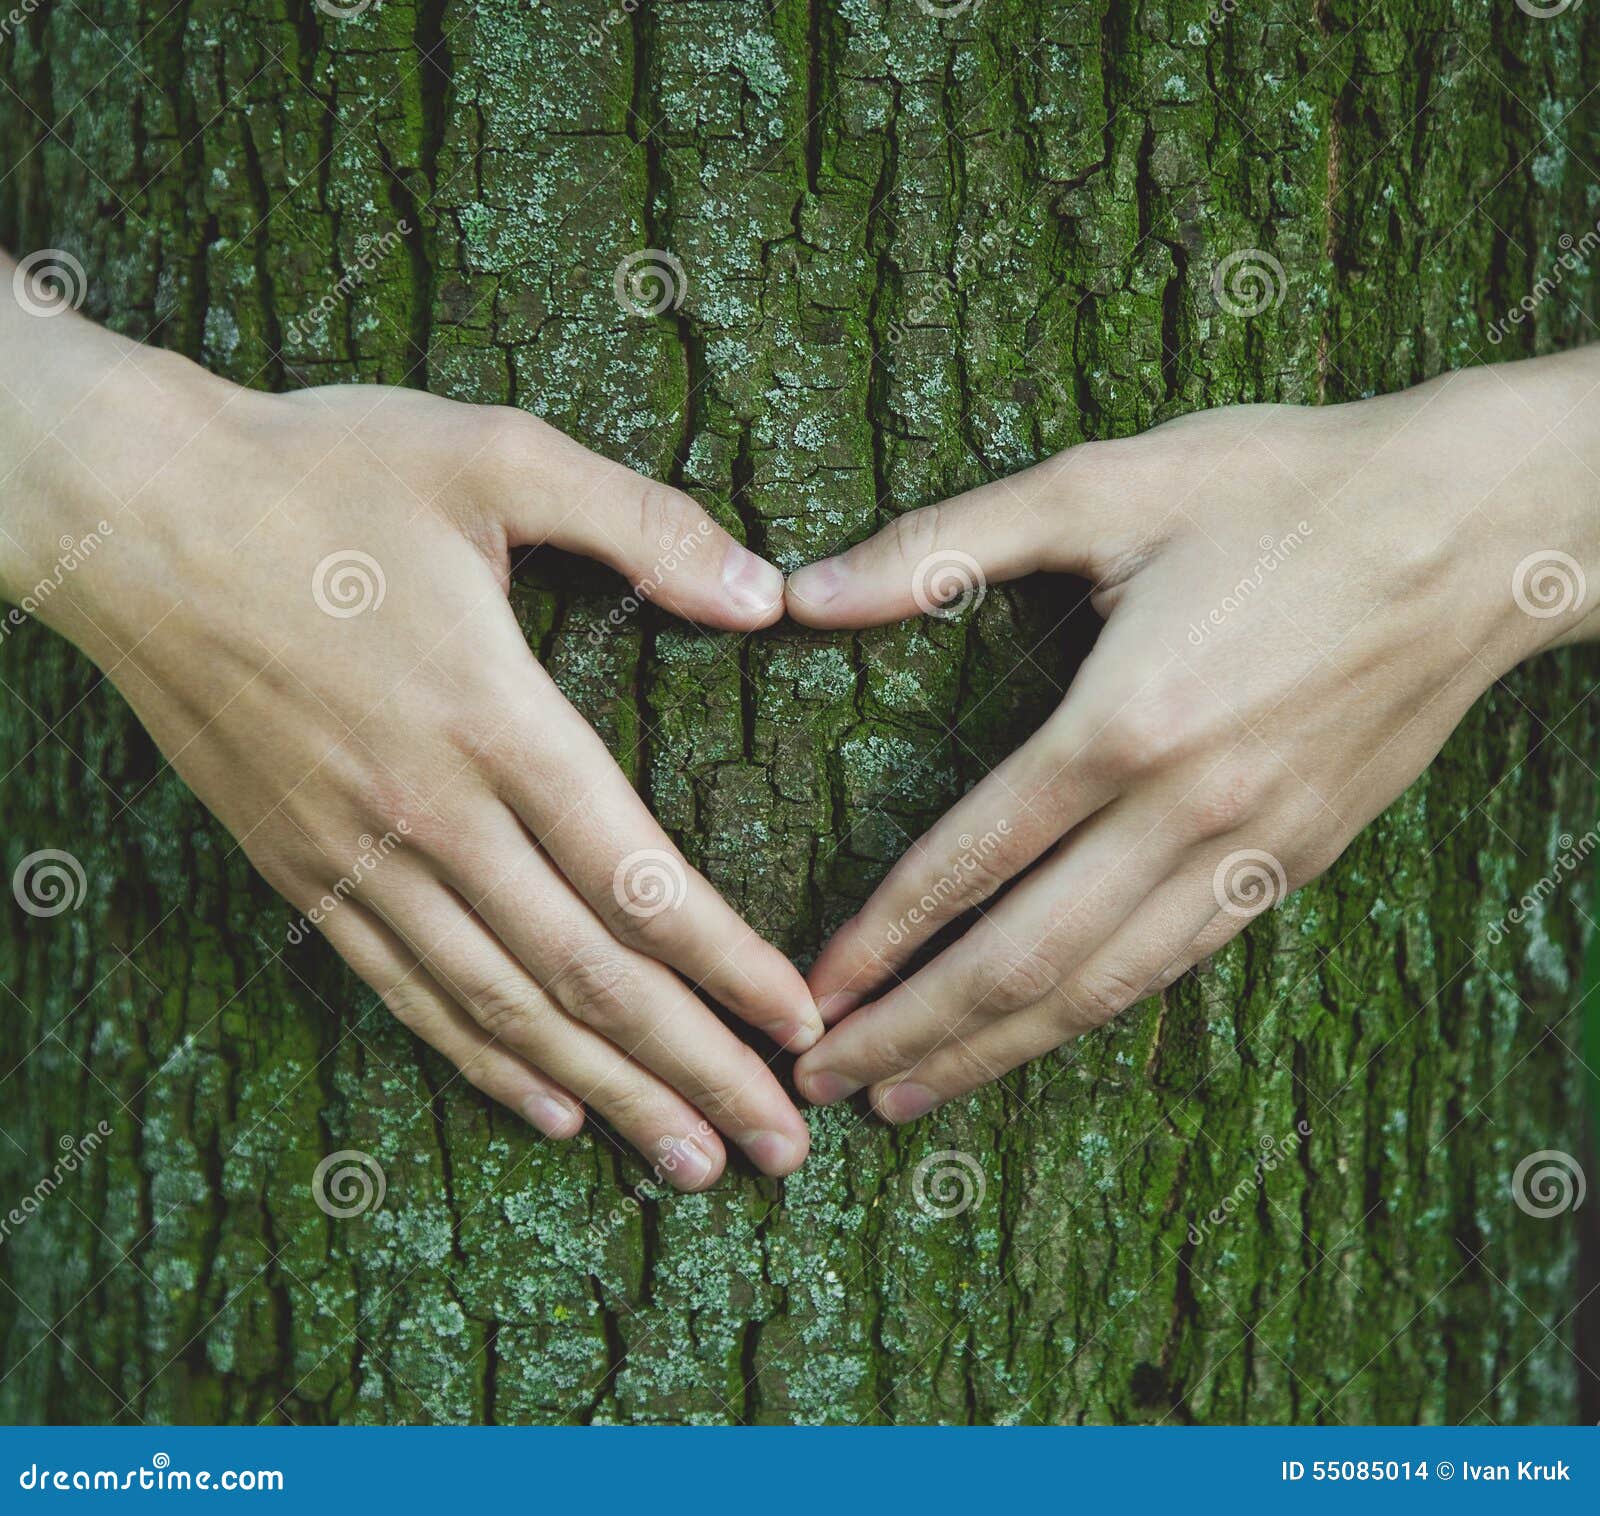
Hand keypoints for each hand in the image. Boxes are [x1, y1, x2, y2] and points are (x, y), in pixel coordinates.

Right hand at [0, 278, 819, 1188]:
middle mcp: (431, 813)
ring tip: (691, 1158)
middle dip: (696, 1067)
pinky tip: (550, 1107)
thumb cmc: (317, 474)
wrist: (128, 514)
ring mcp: (357, 855)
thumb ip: (642, 522)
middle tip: (779, 1145)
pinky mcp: (300, 870)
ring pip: (504, 1008)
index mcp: (493, 714)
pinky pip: (407, 992)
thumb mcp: (494, 452)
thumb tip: (767, 593)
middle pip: (588, 974)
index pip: (638, 879)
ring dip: (608, 1092)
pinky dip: (485, 1060)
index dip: (730, 966)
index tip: (800, 1026)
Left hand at [785, 356, 1599, 1121]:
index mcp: (1125, 723)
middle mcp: (1188, 813)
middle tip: (824, 1082)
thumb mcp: (1105, 483)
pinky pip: (1177, 963)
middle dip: (914, 1031)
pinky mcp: (1300, 861)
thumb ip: (944, 545)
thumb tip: (803, 594)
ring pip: (1102, 989)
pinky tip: (1043, 1036)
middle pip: (1023, 960)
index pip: (972, 861)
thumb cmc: (1287, 489)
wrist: (1483, 531)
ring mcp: (1253, 852)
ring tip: (909, 1097)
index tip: (816, 990)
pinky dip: (1095, 1015)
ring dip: (995, 1052)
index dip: (883, 936)